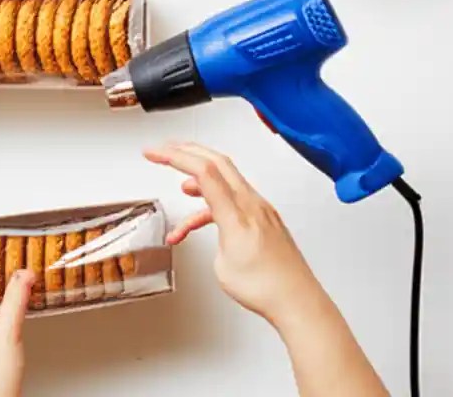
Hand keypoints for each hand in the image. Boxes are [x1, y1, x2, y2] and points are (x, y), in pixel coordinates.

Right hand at [145, 142, 326, 328]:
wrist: (298, 301)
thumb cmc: (267, 287)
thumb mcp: (222, 264)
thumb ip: (216, 239)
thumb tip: (217, 234)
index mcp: (237, 213)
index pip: (202, 171)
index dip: (174, 157)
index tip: (154, 153)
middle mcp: (252, 205)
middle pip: (216, 161)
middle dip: (186, 152)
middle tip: (164, 152)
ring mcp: (261, 210)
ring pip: (226, 180)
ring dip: (201, 180)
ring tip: (183, 187)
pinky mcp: (266, 219)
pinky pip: (235, 199)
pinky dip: (215, 204)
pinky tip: (205, 220)